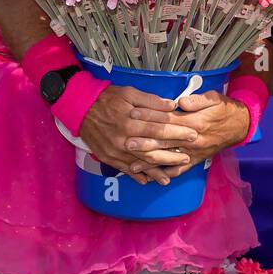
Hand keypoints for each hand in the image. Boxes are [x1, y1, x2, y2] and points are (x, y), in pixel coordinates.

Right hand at [78, 85, 195, 185]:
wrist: (79, 107)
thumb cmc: (106, 98)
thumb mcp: (130, 93)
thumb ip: (151, 101)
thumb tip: (172, 106)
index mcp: (131, 121)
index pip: (160, 129)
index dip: (178, 133)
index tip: (193, 134)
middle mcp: (124, 138)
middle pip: (153, 149)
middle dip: (172, 155)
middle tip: (187, 157)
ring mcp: (115, 150)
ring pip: (140, 163)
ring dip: (155, 171)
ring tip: (169, 177)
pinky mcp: (107, 156)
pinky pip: (124, 168)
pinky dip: (136, 175)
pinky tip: (146, 180)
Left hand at [122, 92, 252, 182]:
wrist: (240, 126)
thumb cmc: (225, 109)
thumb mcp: (214, 98)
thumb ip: (197, 100)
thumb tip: (181, 102)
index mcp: (195, 122)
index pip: (168, 120)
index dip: (150, 117)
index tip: (133, 114)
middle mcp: (193, 140)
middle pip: (165, 142)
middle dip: (144, 143)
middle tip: (126, 143)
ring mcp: (194, 152)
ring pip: (169, 159)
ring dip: (150, 163)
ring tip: (132, 166)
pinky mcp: (196, 160)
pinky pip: (180, 170)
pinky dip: (166, 175)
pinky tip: (152, 178)